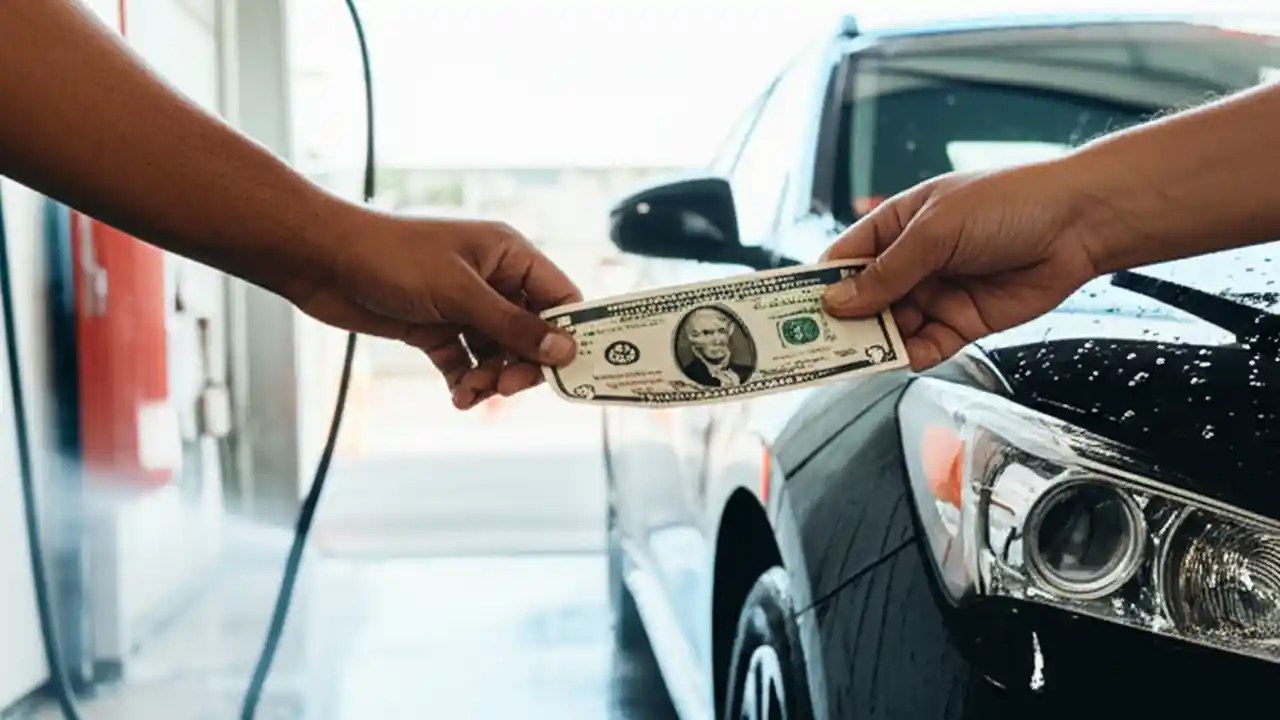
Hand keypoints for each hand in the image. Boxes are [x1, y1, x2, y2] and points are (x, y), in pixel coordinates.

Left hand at [282, 206, 581, 409]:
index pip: (561, 298)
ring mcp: (464, 305)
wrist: (322, 260)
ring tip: (470, 393)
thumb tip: (564, 350)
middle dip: (522, 365)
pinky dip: (465, 381)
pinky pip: (465, 362)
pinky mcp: (436, 328)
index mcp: (510, 255)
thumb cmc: (392, 258)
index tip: (566, 372)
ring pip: (498, 353)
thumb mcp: (460, 293)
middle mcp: (493, 279)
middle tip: (504, 388)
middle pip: (532, 333)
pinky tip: (457, 395)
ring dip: (490, 378)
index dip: (568, 335)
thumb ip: (513, 326)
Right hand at [820, 163, 1107, 369]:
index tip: (792, 309)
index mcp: (897, 226)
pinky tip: (898, 357)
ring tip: (854, 355)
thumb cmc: (1009, 203)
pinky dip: (909, 355)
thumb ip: (888, 272)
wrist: (1079, 224)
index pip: (844, 260)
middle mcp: (912, 262)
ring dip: (874, 341)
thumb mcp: (935, 230)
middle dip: (841, 320)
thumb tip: (840, 301)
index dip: (818, 284)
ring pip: (890, 327)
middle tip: (815, 344)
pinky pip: (924, 346)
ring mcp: (936, 293)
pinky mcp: (962, 322)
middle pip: (863, 300)